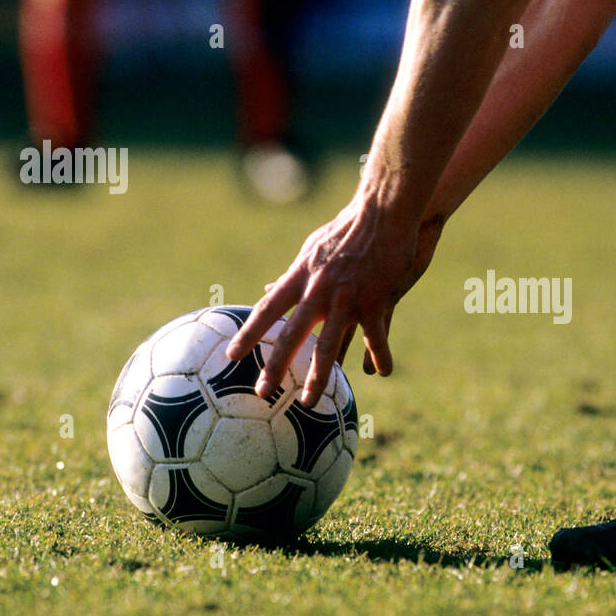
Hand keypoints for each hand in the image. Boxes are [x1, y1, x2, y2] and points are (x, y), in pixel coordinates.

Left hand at [226, 204, 442, 406]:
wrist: (382, 212)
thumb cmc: (347, 227)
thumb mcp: (311, 249)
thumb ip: (292, 273)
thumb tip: (270, 286)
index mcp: (301, 277)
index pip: (267, 310)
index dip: (249, 334)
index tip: (232, 355)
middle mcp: (318, 291)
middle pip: (291, 336)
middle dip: (275, 367)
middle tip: (263, 391)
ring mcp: (346, 298)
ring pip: (328, 346)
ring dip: (319, 377)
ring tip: (310, 402)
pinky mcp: (375, 301)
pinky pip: (375, 337)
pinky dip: (379, 356)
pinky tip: (382, 372)